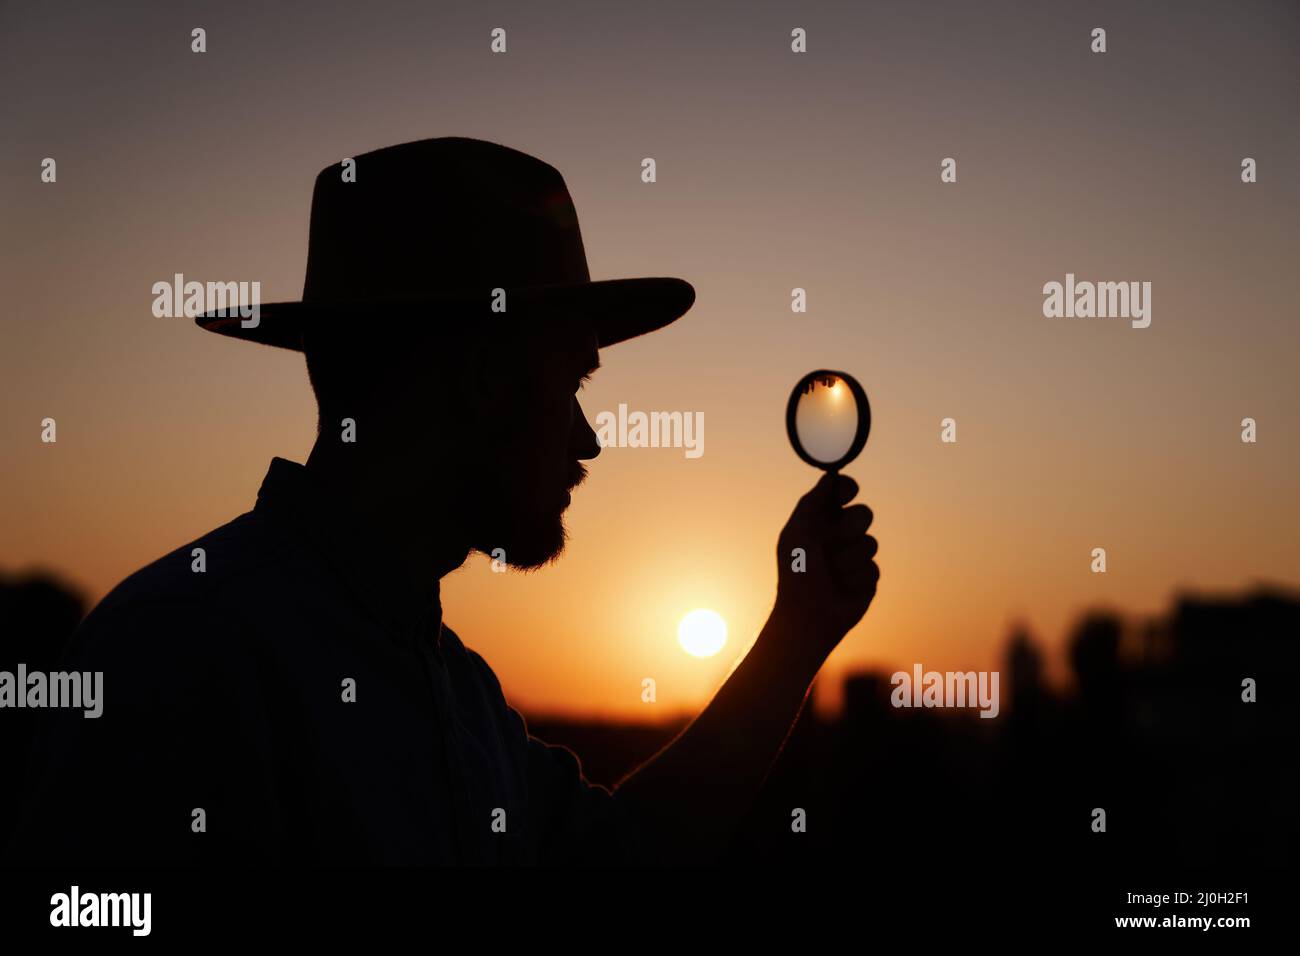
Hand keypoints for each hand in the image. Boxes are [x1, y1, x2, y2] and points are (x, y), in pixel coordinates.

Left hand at [772, 472, 878, 663]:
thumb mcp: (797, 532)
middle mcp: (839, 535)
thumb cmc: (796, 573)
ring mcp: (855, 555)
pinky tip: (842, 590)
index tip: (846, 493)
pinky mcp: (868, 577)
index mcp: (819, 520)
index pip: (843, 493)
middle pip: (863, 514)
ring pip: (870, 543)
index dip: (847, 490)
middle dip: (847, 529)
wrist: (807, 615)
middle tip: (828, 545)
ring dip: (847, 560)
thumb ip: (812, 502)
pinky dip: (855, 578)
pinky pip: (873, 567)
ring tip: (831, 575)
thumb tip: (830, 476)